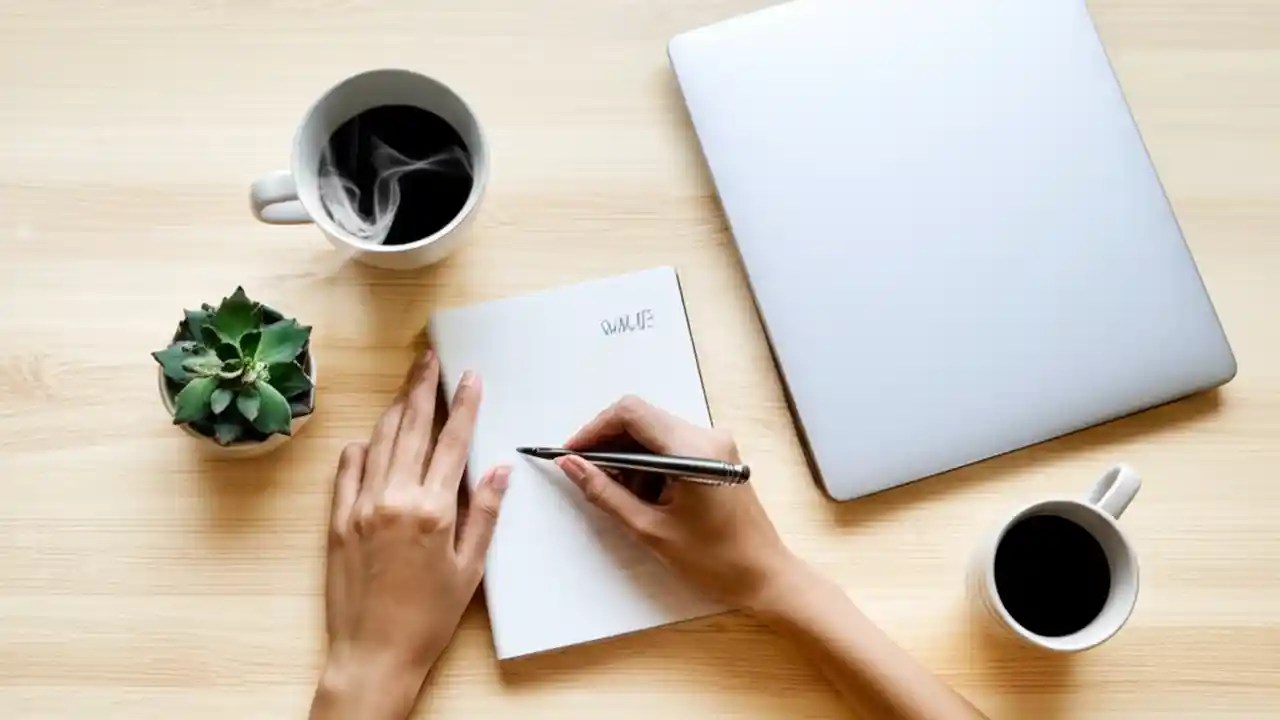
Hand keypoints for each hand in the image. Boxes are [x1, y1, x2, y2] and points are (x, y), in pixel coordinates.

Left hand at [310, 351, 509, 719]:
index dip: (463, 405)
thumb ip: (483, 514)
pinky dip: (361, 448)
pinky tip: (370, 439)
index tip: (469, 378)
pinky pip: (347, 469)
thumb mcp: (470, 569)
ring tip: (407, 387)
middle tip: (429, 358)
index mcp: (433, 510)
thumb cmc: (428, 619)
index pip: (452, 442)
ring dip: (394, 409)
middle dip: (423, 388)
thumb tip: (497, 470)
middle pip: (411, 427)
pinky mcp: (337, 520)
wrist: (373, 653)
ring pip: (379, 441)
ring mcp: (361, 507)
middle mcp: (394, 499)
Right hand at [557, 395, 796, 607]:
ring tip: (622, 499)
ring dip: (629, 460)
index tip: (571, 454)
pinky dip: (649, 467)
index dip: (594, 429)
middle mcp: (706, 435)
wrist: (764, 576)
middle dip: (609, 446)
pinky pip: (671, 447)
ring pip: (654, 434)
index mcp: (692, 448)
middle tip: (587, 478)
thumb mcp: (649, 528)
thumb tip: (570, 465)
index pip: (631, 413)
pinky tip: (645, 499)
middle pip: (641, 420)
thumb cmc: (713, 560)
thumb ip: (604, 492)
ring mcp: (714, 443)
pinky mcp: (716, 456)